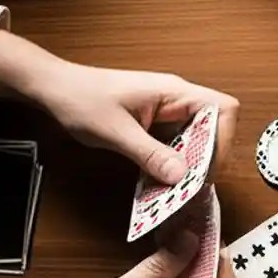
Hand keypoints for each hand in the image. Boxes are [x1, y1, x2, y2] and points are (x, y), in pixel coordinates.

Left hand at [0, 30, 239, 184]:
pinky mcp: (158, 126)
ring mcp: (169, 113)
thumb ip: (150, 154)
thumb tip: (181, 176)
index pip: (223, 109)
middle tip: (192, 185)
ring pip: (199, 140)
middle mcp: (177, 100)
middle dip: (208, 159)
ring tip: (178, 188)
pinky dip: (175, 165)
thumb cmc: (80, 99)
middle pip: (215, 128)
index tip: (207, 167)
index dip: (224, 139)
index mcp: (174, 92)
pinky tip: (162, 181)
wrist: (54, 89)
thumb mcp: (115, 131)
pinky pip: (179, 146)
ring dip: (192, 165)